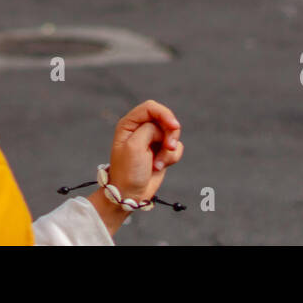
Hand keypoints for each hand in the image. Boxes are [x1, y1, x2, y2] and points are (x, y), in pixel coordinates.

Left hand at [88, 100, 182, 236]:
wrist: (130, 195)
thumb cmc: (128, 171)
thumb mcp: (134, 146)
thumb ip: (149, 129)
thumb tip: (163, 128)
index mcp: (129, 124)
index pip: (151, 108)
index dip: (165, 114)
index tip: (174, 126)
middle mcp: (140, 129)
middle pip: (165, 119)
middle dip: (170, 133)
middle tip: (168, 147)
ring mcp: (152, 140)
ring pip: (172, 134)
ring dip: (169, 150)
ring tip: (158, 163)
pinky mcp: (161, 152)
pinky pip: (175, 148)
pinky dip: (171, 158)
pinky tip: (159, 167)